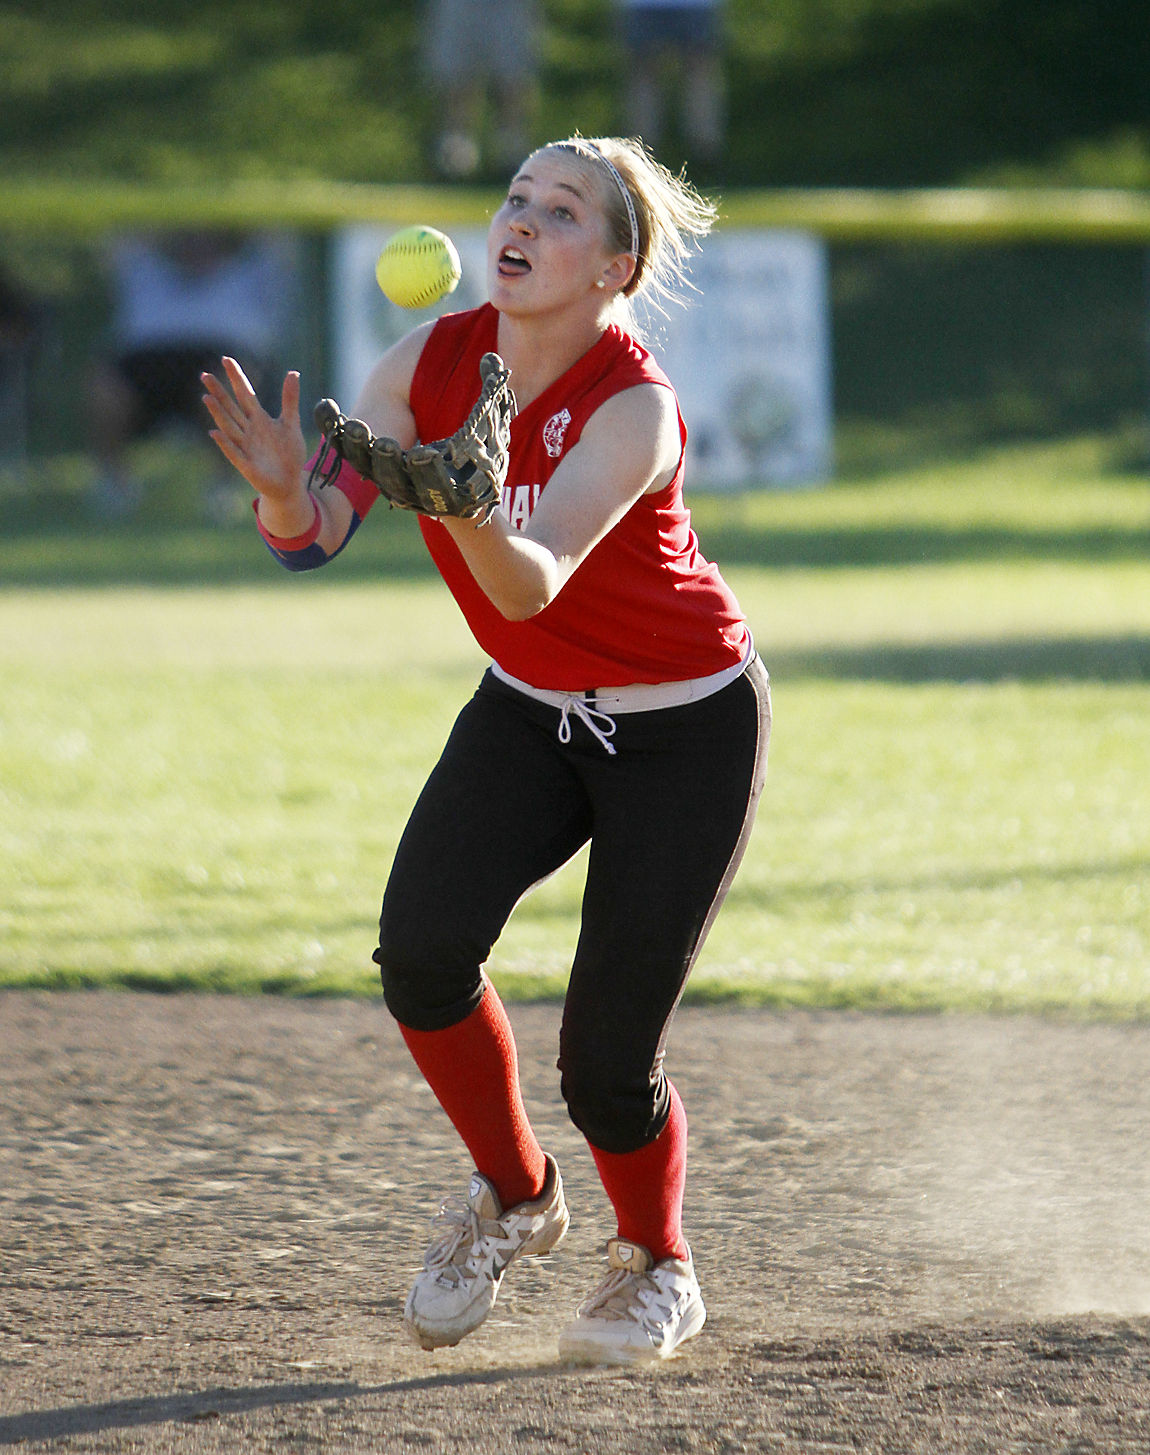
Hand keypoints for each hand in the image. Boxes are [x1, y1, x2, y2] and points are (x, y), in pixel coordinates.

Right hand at [201, 358, 308, 515]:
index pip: (245, 394)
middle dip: (219, 392)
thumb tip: (293, 372)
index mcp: (259, 419)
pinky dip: (225, 443)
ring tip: (207, 397)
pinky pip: (233, 452)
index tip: (226, 359)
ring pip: (228, 426)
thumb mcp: (291, 423)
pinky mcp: (246, 465)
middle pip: (231, 408)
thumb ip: (290, 399)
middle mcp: (248, 430)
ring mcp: (245, 446)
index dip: (236, 378)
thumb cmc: (289, 453)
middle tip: (205, 375)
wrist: (290, 483)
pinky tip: (214, 432)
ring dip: (218, 413)